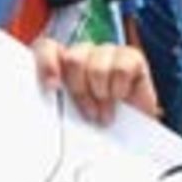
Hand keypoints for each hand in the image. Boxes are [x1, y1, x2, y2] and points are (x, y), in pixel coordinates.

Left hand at [33, 39, 158, 124]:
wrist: (134, 134)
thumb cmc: (98, 125)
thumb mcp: (70, 117)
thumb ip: (56, 101)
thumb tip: (49, 93)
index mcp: (63, 65)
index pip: (47, 47)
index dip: (47, 62)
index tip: (52, 86)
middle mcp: (85, 54)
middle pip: (73, 58)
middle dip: (80, 90)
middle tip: (89, 113)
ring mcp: (109, 52)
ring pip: (96, 67)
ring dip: (101, 95)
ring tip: (105, 113)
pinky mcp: (132, 56)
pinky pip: (120, 69)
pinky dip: (119, 89)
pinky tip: (121, 97)